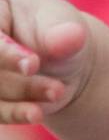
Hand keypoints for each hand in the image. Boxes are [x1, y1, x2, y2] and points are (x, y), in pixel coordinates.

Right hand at [0, 0, 97, 124]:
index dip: (4, 52)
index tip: (32, 65)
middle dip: (17, 80)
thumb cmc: (63, 34)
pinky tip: (36, 113)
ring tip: (58, 92)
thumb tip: (70, 38)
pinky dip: (13, 113)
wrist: (66, 64)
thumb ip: (66, 32)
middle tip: (56, 88)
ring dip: (22, 95)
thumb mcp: (69, 27)